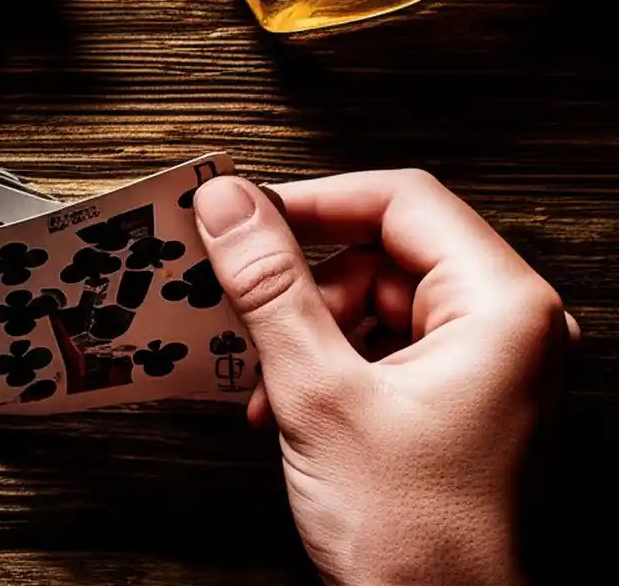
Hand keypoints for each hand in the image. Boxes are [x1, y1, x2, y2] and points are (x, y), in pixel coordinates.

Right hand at [193, 170, 573, 585]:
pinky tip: (292, 409)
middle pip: (386, 253)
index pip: (402, 200)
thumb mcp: (319, 394)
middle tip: (250, 314)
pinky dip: (331, 368)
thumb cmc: (416, 540)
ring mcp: (489, 368)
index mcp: (504, 309)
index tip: (246, 216)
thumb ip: (269, 287)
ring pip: (378, 304)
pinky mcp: (461, 401)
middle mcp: (510, 329)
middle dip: (307, 291)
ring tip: (274, 389)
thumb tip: (231, 205)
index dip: (313, 202)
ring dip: (310, 337)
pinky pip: (385, 349)